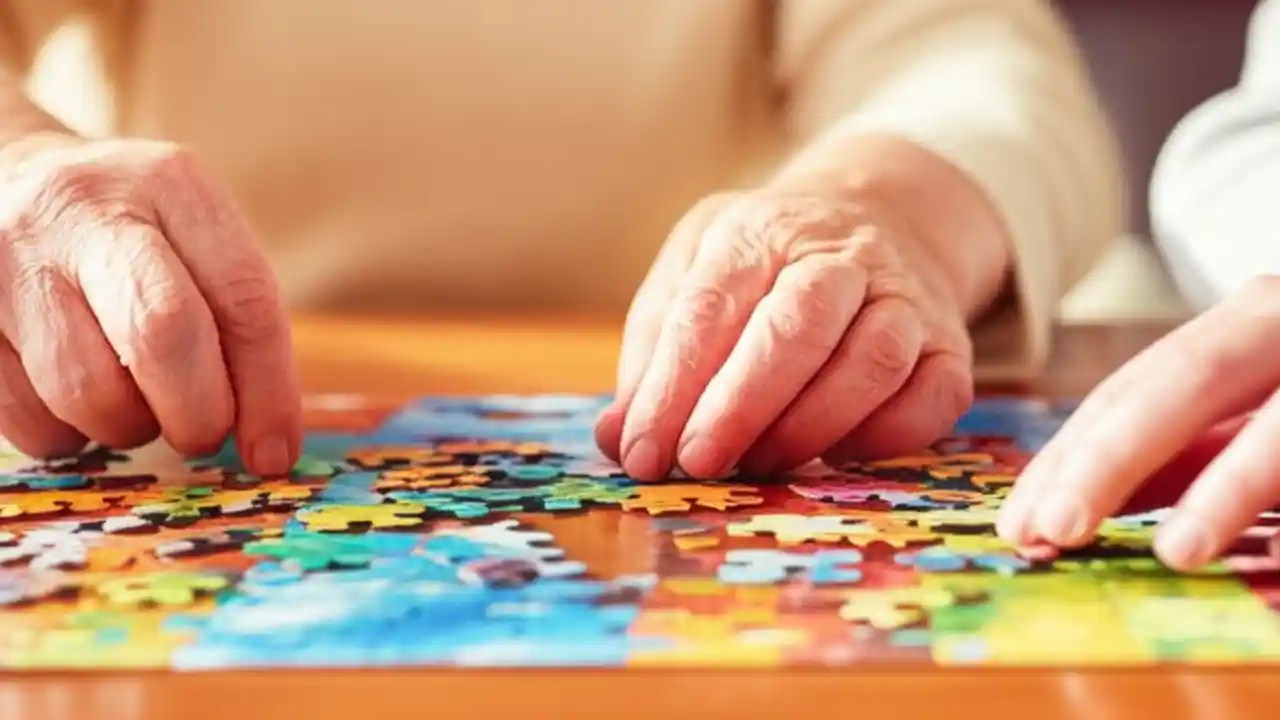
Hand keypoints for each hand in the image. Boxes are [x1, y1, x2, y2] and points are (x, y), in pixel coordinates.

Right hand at [0, 133, 300, 473]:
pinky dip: (66, 432)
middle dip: (196, 413)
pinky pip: (28, 419)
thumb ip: (241, 329)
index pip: (241, 298)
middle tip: (201, 434)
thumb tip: (269, 447)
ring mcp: (7, 258)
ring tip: (130, 396)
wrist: (7, 185)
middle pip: (161, 334)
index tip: (274, 452)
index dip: (268, 390)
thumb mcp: (199, 246)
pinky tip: (71, 393)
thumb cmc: (133, 236)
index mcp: (171, 185)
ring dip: (126, 424)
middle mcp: (83, 209)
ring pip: (87, 391)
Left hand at [594, 187, 978, 480]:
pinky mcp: (950, 343)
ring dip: (811, 426)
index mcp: (756, 232)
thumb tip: (619, 442)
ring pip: (871, 360)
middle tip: (698, 463)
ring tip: (760, 464)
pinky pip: (935, 396)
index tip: (644, 453)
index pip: (709, 307)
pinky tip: (837, 457)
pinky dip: (886, 437)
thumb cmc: (762, 268)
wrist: (878, 219)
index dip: (672, 387)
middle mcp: (838, 256)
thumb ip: (652, 356)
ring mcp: (902, 297)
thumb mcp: (693, 278)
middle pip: (796, 326)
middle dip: (740, 405)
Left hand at [997, 277, 1279, 569]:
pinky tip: (1273, 552)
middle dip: (1113, 459)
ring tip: (1176, 551)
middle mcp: (1279, 327)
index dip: (1070, 457)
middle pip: (1183, 384)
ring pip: (1277, 426)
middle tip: (1054, 529)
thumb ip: (1172, 449)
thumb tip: (1068, 508)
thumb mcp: (1242, 404)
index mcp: (1236, 328)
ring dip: (1226, 488)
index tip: (1017, 523)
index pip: (1129, 391)